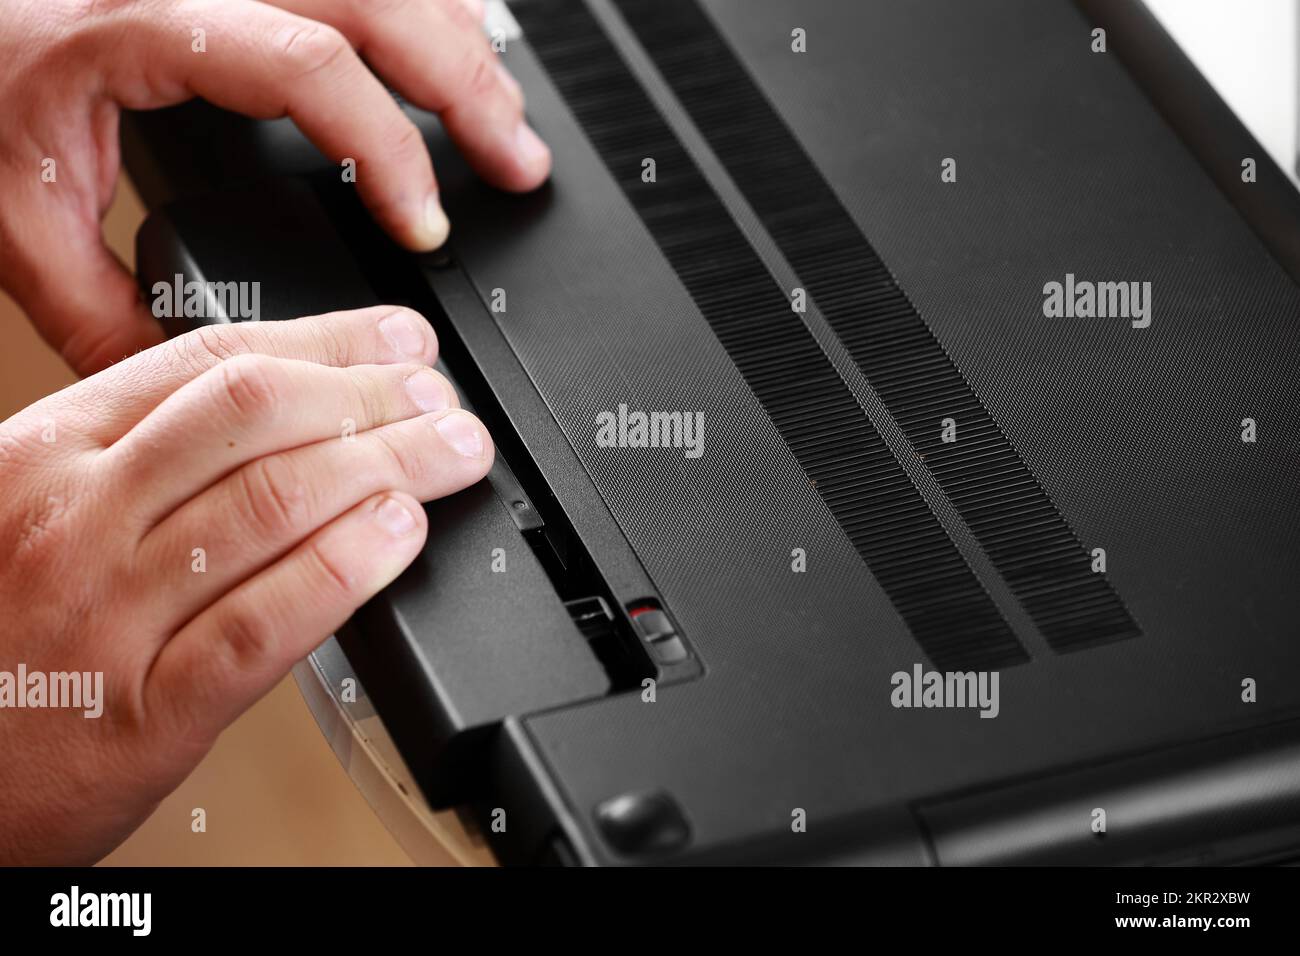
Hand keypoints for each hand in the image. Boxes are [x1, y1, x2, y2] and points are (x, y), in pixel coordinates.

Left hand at [0, 0, 549, 373]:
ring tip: (506, 124)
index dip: (388, 147)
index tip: (424, 226)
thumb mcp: (20, 221)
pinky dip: (423, 20)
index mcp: (148, 29)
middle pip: (376, 3)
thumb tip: (184, 386)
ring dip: (458, 49)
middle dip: (465, 85)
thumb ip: (98, 312)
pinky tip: (453, 62)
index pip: (309, 68)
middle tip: (518, 162)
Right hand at [0, 306, 493, 863]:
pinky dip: (346, 569)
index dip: (329, 341)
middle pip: (258, 415)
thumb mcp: (36, 513)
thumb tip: (289, 406)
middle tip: (442, 397)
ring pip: (275, 503)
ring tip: (451, 452)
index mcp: (49, 453)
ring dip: (390, 464)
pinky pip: (265, 623)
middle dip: (372, 394)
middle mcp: (77, 518)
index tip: (396, 340)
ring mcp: (109, 612)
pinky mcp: (150, 710)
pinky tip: (400, 536)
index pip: (213, 360)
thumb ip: (140, 457)